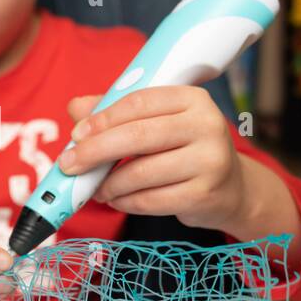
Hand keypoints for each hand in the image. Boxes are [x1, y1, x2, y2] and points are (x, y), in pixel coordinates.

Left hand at [59, 86, 247, 231]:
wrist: (231, 188)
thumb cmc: (183, 149)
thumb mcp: (156, 123)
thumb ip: (116, 112)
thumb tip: (75, 108)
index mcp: (192, 98)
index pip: (139, 102)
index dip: (103, 118)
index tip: (76, 134)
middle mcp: (207, 125)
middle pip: (138, 136)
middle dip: (95, 151)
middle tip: (69, 165)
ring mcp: (209, 161)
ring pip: (142, 173)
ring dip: (108, 184)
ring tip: (94, 188)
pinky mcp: (204, 194)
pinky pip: (151, 201)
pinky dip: (125, 202)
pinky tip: (115, 200)